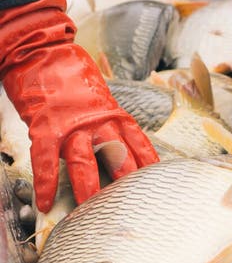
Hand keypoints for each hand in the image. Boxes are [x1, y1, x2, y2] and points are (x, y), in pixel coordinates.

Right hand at [0, 0, 158, 211]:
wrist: (40, 49)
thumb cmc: (69, 74)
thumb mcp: (98, 97)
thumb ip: (107, 120)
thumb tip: (115, 144)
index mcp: (113, 114)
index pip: (138, 143)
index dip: (148, 164)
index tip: (158, 182)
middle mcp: (97, 121)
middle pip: (117, 156)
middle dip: (125, 182)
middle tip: (133, 205)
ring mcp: (71, 124)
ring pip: (84, 161)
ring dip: (87, 188)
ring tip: (90, 213)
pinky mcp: (44, 126)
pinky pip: (45, 160)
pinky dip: (45, 182)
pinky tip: (44, 202)